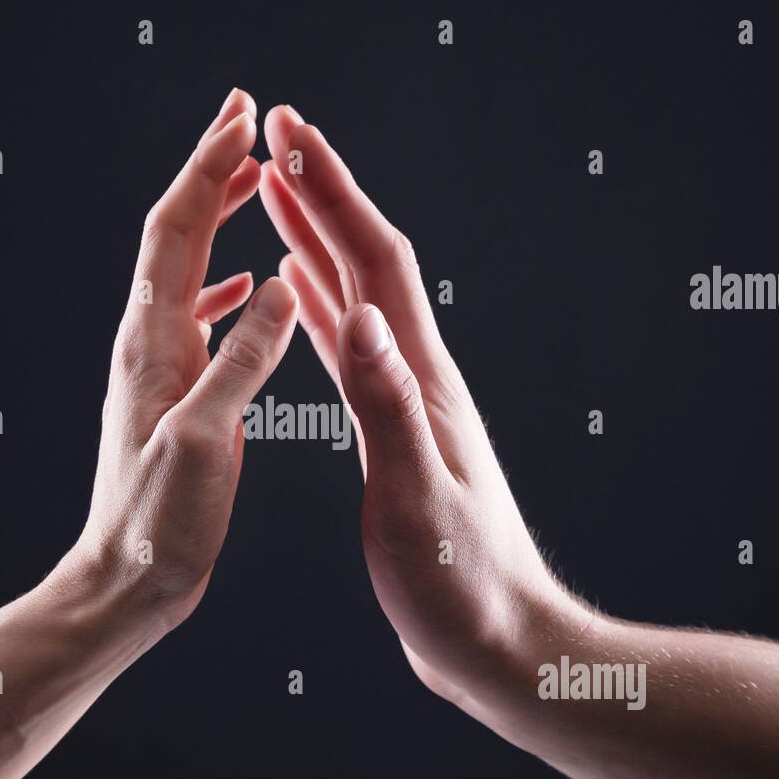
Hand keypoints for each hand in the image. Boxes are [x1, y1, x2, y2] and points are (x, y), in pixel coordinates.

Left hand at [53, 89, 298, 637]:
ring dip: (216, 219)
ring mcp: (160, 368)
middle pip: (174, 234)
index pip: (175, 231)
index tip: (242, 119)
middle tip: (245, 123)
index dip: (207, 169)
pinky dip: (222, 285)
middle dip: (208, 172)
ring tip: (251, 184)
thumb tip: (271, 286)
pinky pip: (199, 319)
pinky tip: (245, 287)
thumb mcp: (205, 439)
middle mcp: (149, 344)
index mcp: (153, 345)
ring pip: (186, 270)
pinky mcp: (175, 396)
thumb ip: (240, 362)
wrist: (126, 582)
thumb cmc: (159, 524)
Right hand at [259, 105, 580, 727]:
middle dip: (322, 195)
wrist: (500, 641)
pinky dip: (322, 314)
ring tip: (279, 199)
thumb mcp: (417, 498)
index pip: (375, 266)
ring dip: (318, 244)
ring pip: (355, 301)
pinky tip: (305, 303)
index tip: (293, 137)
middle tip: (278, 139)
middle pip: (366, 265)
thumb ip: (386, 407)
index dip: (333, 195)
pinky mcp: (395, 435)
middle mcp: (417, 379)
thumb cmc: (461, 586)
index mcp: (421, 384)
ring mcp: (408, 403)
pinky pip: (350, 354)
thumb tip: (358, 315)